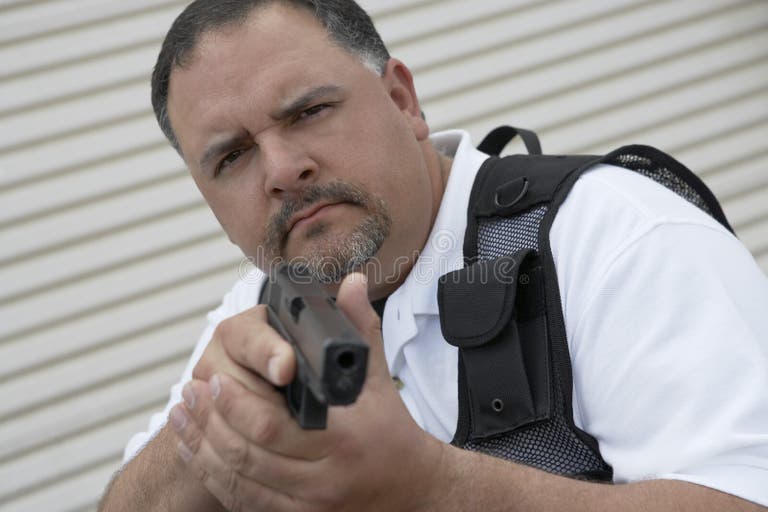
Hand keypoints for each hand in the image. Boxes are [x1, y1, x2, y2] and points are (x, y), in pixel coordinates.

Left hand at [169, 273, 445, 510]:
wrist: (410, 490)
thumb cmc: (391, 431)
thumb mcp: (377, 378)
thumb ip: (360, 328)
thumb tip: (351, 282)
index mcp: (343, 438)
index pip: (272, 425)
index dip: (235, 404)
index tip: (215, 378)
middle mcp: (324, 476)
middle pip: (247, 453)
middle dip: (210, 421)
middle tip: (190, 393)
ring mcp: (308, 504)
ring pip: (238, 480)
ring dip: (202, 448)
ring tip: (181, 417)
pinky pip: (243, 501)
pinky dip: (214, 475)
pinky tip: (197, 451)